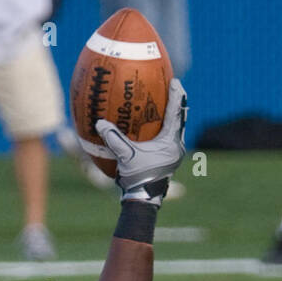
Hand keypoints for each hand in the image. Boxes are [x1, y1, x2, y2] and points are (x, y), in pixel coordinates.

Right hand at [95, 78, 187, 203]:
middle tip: (174, 88)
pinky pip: (169, 137)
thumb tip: (100, 123)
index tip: (175, 81)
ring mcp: (174, 153)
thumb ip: (114, 139)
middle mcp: (176, 146)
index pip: (176, 113)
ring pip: (177, 128)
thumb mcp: (125, 157)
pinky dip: (165, 127)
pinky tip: (156, 125)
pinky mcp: (168, 159)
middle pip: (181, 118)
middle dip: (178, 103)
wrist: (144, 199)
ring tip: (167, 102)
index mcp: (170, 142)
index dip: (177, 96)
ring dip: (173, 115)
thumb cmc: (138, 178)